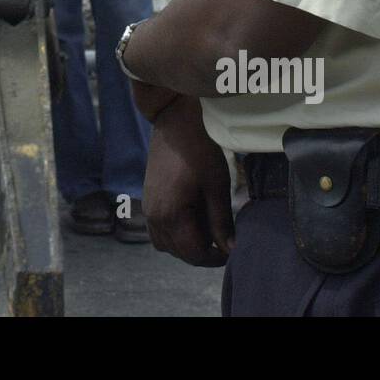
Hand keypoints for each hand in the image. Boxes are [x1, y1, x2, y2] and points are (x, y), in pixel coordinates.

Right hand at [144, 95, 234, 266]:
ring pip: (165, 243)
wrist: (175, 121)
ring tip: (206, 229)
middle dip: (201, 252)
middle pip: (178, 251)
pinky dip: (174, 232)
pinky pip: (158, 229)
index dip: (214, 257)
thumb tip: (230, 248)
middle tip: (223, 240)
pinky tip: (191, 217)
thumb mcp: (217, 186)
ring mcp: (148, 208)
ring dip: (185, 243)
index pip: (193, 253)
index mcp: (170, 215)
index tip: (232, 250)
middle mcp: (154, 216)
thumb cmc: (199, 149)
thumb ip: (221, 221)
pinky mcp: (148, 199)